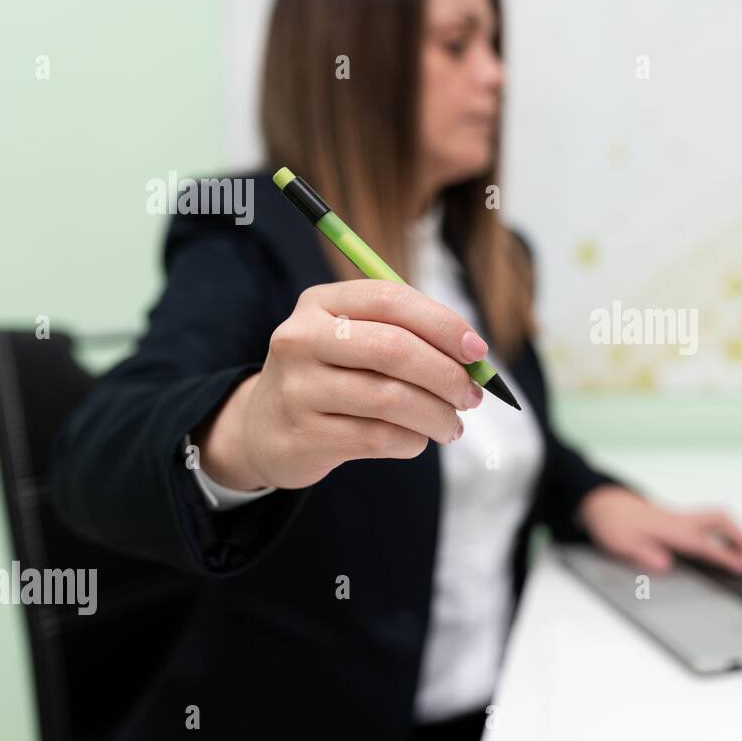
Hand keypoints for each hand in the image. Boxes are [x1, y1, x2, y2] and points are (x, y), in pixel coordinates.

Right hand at [193, 279, 487, 489]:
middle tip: (473, 396)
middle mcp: (301, 339)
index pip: (391, 300)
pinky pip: (379, 438)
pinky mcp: (303, 436)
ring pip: (391, 399)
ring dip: (438, 415)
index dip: (444, 324)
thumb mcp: (356, 340)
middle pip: (394, 349)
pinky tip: (418, 439)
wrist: (264, 427)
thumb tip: (476, 357)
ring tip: (452, 425)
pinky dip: (412, 441)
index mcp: (321, 303)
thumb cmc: (333, 375)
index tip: (478, 352)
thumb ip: (410, 336)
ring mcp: (298, 389)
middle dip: (447, 374)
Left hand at [576, 485, 741, 575]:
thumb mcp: (621, 543)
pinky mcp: (678, 519)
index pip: (705, 544)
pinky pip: (710, 520)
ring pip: (717, 518)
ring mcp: (681, 517)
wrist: (602, 503)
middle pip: (720, 521)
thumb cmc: (612, 523)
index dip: (727, 556)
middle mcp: (680, 520)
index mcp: (670, 529)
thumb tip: (665, 565)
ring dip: (736, 532)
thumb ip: (644, 554)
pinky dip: (725, 530)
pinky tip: (727, 542)